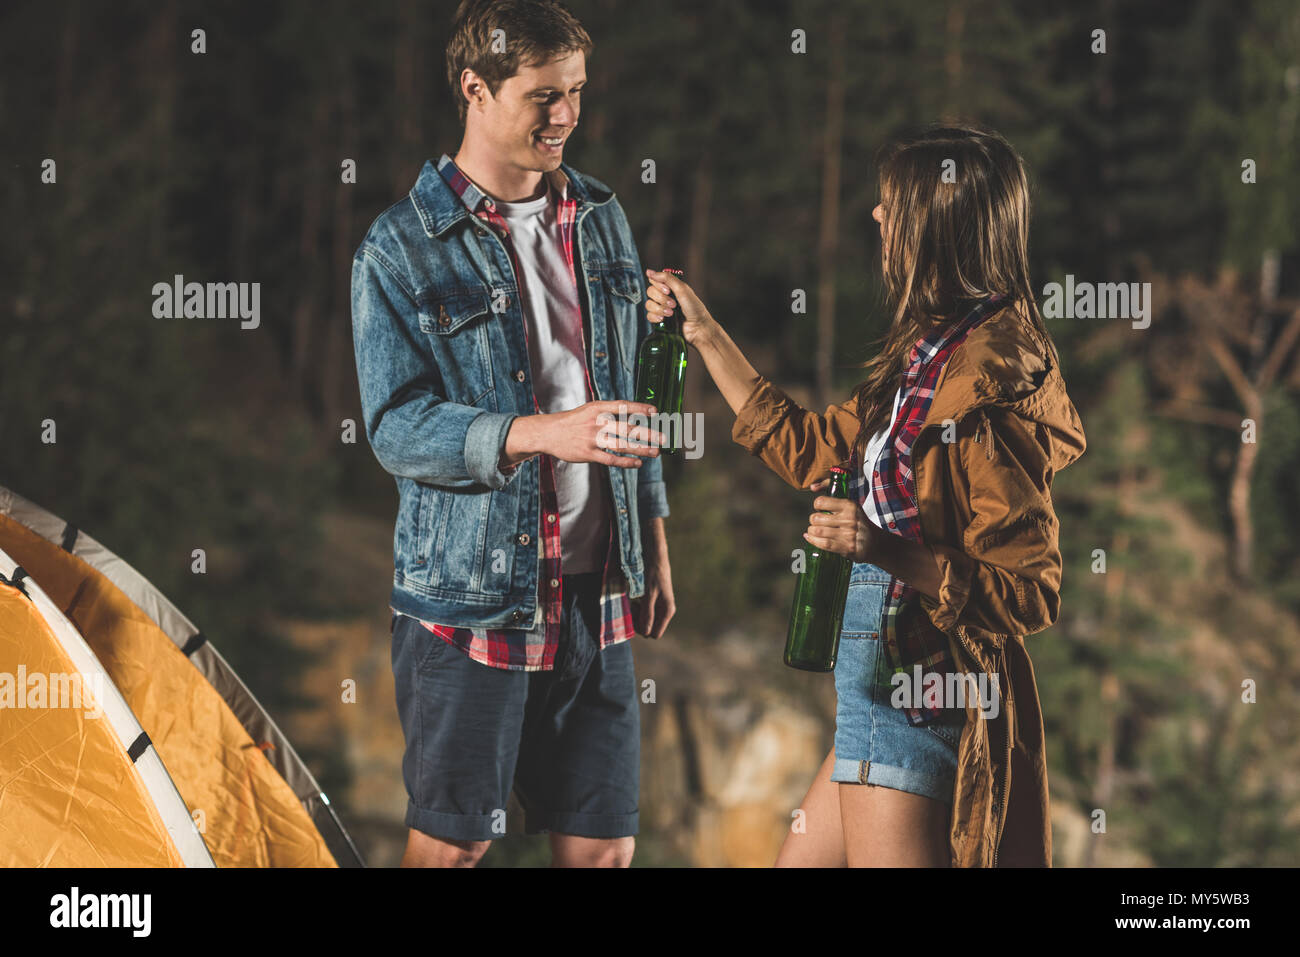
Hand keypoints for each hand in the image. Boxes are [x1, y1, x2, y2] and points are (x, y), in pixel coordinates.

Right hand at [504, 400, 666, 468]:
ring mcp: (593, 439)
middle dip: (647, 433)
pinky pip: (610, 459)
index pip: (623, 406)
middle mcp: (597, 422)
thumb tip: (632, 415)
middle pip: (627, 428)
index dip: (640, 408)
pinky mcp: (588, 454)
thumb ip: (608, 412)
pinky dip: (625, 462)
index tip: (655, 411)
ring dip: (641, 449)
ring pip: (622, 445)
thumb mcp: (589, 410)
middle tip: (663, 437)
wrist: (548, 433)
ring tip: (655, 452)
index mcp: (597, 408)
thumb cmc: (572, 421)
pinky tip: (637, 464)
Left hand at [632, 517, 674, 637]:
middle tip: (629, 605)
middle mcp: (664, 610)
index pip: (653, 633)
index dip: (641, 628)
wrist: (654, 553)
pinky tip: (632, 595)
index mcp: (667, 611)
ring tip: (630, 598)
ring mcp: (658, 604)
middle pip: (648, 627)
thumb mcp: (648, 594)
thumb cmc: (652, 572)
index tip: (633, 615)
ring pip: (644, 618)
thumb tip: (646, 632)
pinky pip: (643, 609)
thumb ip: (647, 614)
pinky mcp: (652, 598)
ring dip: (635, 612)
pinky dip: (635, 605)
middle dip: (636, 620)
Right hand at [645, 269, 718, 347]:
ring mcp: (662, 308)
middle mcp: (665, 296)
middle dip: (661, 299)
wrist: (698, 327)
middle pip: (650, 292)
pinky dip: (655, 317)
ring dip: (659, 309)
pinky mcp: (660, 320)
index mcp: (671, 287)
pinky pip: (649, 316)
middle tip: (673, 304)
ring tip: (671, 313)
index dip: (658, 285)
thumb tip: (649, 272)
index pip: (654, 280)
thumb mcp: (682, 289)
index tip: (668, 290)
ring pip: (648, 304)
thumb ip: (666, 278)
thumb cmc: (694, 308)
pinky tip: (663, 319)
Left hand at [801, 476, 877, 562]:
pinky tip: (810, 537)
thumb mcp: (851, 506)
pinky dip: (813, 540)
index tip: (820, 509)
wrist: (876, 542)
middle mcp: (849, 519)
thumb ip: (832, 493)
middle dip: (813, 521)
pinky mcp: (847, 547)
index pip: (821, 502)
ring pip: (818, 531)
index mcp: (850, 506)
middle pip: (817, 518)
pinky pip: (824, 544)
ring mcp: (848, 534)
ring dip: (812, 531)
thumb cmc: (858, 522)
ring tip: (813, 531)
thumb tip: (813, 487)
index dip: (817, 506)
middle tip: (816, 522)